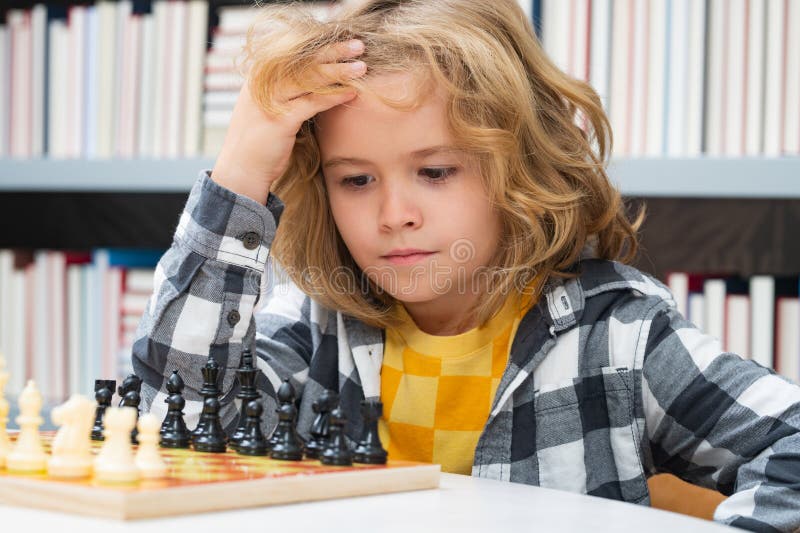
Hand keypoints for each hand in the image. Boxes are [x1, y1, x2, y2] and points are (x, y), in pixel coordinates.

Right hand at [211, 39, 366, 203]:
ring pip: (310, 77)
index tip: (343, 41)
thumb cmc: (259, 140)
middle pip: (304, 60)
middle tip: (358, 45)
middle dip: (333, 51)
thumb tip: (315, 80)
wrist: (242, 169)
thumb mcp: (269, 107)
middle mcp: (264, 82)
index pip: (294, 53)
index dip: (320, 46)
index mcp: (260, 75)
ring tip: (362, 67)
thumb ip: (285, 91)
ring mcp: (271, 99)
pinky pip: (313, 102)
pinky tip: (352, 92)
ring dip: (339, 71)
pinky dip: (335, 96)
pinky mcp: (281, 119)